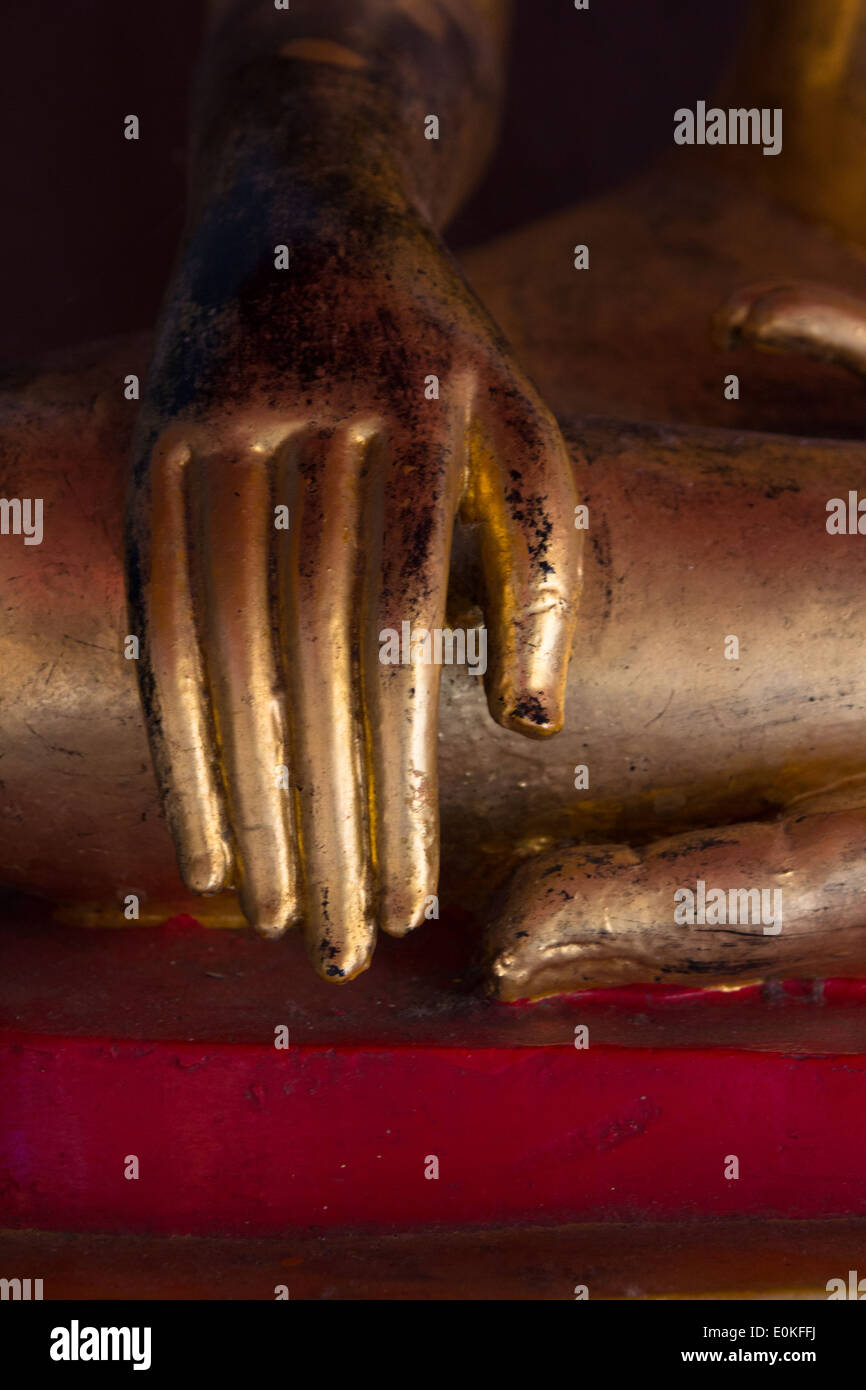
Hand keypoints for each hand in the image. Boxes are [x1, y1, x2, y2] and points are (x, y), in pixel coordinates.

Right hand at [127, 176, 580, 979]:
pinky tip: (206, 834)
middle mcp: (302, 417)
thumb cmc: (438, 350)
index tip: (413, 895)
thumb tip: (529, 726)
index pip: (400, 640)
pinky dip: (176, 738)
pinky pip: (154, 620)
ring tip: (278, 920)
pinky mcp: (148, 456)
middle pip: (305, 667)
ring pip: (221, 656)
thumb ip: (546, 569)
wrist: (303, 207)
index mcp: (421, 408)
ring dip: (244, 803)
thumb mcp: (522, 430)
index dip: (401, 782)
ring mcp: (210, 430)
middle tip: (347, 950)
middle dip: (325, 822)